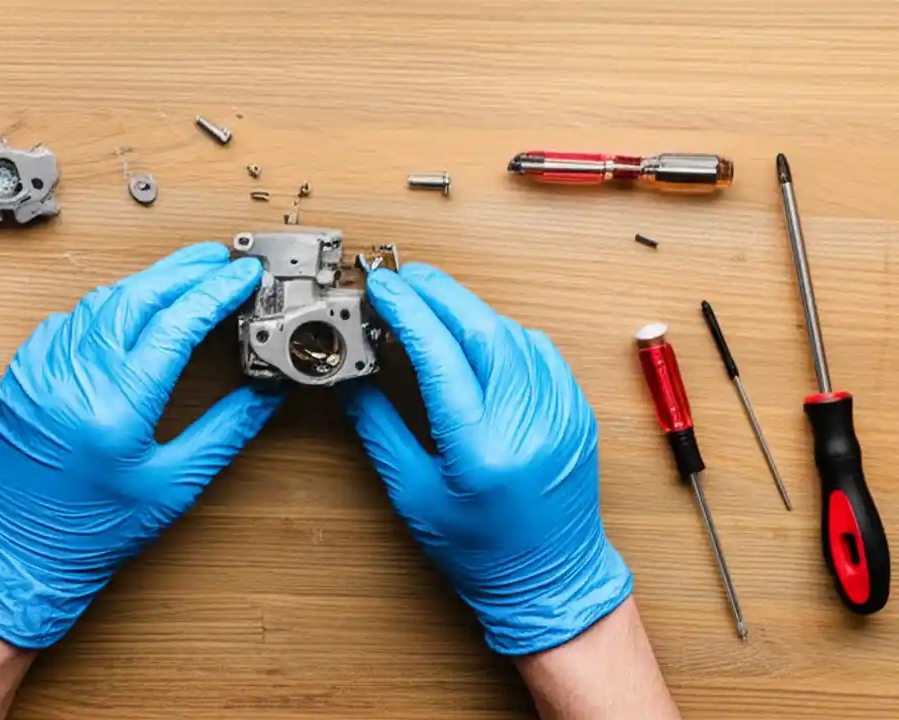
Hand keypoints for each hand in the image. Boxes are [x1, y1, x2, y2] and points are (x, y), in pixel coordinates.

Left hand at [0, 243, 282, 648]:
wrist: (25, 551)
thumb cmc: (96, 529)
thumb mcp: (175, 484)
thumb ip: (226, 430)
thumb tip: (266, 393)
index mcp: (116, 408)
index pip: (175, 326)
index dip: (215, 293)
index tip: (242, 276)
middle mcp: (72, 381)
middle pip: (136, 297)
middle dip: (183, 271)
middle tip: (219, 261)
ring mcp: (40, 372)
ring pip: (98, 302)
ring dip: (144, 284)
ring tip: (183, 279)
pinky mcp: (21, 374)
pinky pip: (65, 321)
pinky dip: (103, 307)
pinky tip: (128, 309)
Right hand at [339, 263, 631, 654]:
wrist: (551, 580)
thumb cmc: (482, 551)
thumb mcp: (413, 494)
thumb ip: (379, 429)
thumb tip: (352, 379)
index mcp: (481, 449)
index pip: (439, 355)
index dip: (407, 312)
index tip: (382, 290)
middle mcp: (528, 423)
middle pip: (481, 329)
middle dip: (438, 294)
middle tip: (403, 279)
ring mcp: (560, 413)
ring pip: (512, 332)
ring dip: (469, 309)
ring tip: (431, 303)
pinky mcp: (575, 411)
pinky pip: (539, 351)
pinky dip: (503, 331)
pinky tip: (476, 331)